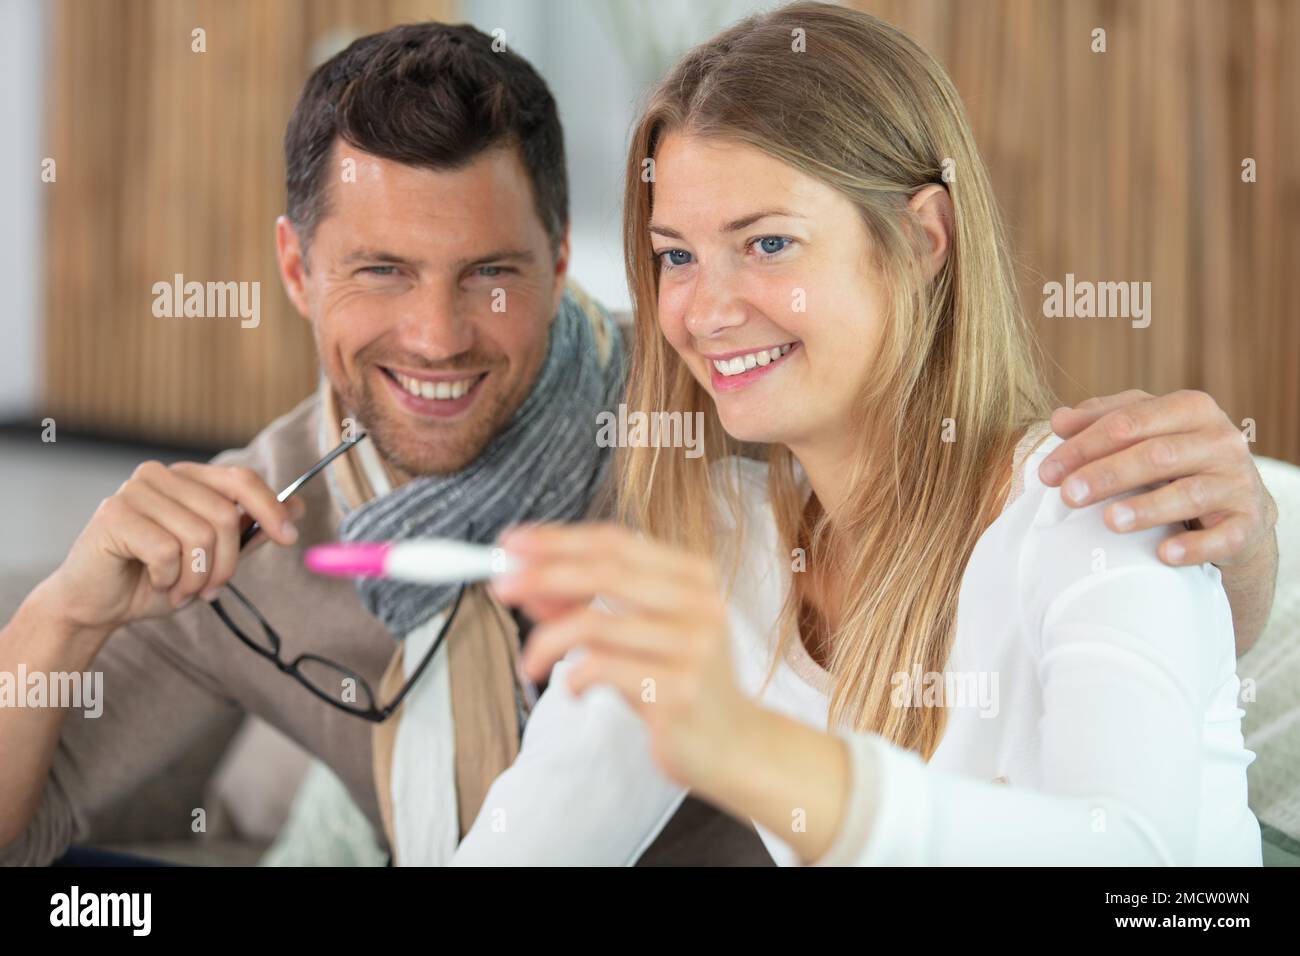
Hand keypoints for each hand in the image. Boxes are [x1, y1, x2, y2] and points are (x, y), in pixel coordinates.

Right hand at [40, 461, 304, 634]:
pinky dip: (170, 579)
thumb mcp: (213, 558)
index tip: (289, 538)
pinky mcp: (114, 514)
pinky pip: (168, 551)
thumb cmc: (154, 579)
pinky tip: (155, 583)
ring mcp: (135, 491)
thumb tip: (296, 507)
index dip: (271, 508)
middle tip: (211, 590)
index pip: (241, 479)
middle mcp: (160, 476)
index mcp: (187, 479)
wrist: (97, 606)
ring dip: (197, 577)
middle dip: (226, 563)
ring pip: (200, 535)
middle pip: (225, 515)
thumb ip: (250, 532)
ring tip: (181, 590)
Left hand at [491, 522, 756, 790]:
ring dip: (547, 640)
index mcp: (692, 576)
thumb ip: (587, 604)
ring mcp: (695, 646)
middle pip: (605, 572)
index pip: (615, 541)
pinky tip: (576, 691)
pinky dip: (574, 679)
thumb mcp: (635, 636)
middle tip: (500, 585)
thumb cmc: (677, 683)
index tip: (510, 544)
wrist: (734, 746)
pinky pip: (604, 670)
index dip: (558, 539)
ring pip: (597, 624)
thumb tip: (525, 580)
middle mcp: (700, 602)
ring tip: (530, 663)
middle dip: (543, 575)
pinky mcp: (681, 690)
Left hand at [1038, 389, 1275, 566]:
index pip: (1129, 422)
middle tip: (1067, 495)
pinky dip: (1194, 546)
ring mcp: (1238, 482)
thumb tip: (1058, 420)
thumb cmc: (1176, 461)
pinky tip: (1163, 554)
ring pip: (1189, 494)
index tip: (1047, 472)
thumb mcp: (1143, 432)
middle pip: (1157, 455)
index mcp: (1191, 409)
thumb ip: (1101, 421)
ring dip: (1147, 508)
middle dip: (1107, 475)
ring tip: (1108, 522)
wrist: (1236, 503)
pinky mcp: (1249, 522)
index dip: (1084, 446)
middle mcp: (1220, 440)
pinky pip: (1223, 536)